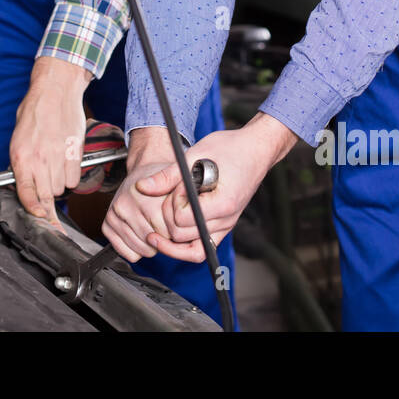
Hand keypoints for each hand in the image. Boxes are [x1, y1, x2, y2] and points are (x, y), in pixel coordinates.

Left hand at [9, 56, 91, 228]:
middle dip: (46, 198)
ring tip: (55, 167)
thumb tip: (25, 182)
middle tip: (47, 192)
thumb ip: (21, 161)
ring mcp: (58, 157)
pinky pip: (74, 179)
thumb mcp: (18, 137)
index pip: (27, 194)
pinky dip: (71, 176)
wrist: (55, 89)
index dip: (34, 209)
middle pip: (46, 195)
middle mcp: (38, 159)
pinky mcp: (74, 153)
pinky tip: (66, 162)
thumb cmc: (35, 110)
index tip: (39, 216)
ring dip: (58, 184)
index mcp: (20, 156)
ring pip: (61, 189)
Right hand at [100, 126, 177, 261]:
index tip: (176, 224)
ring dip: (150, 245)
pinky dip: (136, 249)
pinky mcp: (108, 224)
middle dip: (163, 239)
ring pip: (139, 249)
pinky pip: (125, 252)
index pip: (164, 232)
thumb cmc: (162, 181)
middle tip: (165, 226)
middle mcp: (125, 203)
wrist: (143, 173)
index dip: (174, 232)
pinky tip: (142, 235)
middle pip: (151, 242)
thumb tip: (191, 214)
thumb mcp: (178, 182)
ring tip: (154, 229)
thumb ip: (184, 196)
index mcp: (143, 194)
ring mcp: (114, 214)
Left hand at [148, 113, 297, 261]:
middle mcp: (226, 220)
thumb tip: (143, 187)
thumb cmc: (230, 148)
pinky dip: (185, 243)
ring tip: (159, 222)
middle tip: (169, 197)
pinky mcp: (223, 226)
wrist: (255, 150)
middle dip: (168, 218)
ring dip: (173, 236)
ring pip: (191, 250)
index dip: (172, 203)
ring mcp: (226, 226)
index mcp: (222, 202)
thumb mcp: (195, 155)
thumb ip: (169, 175)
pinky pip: (202, 247)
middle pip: (182, 236)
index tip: (175, 186)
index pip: (182, 218)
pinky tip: (172, 230)